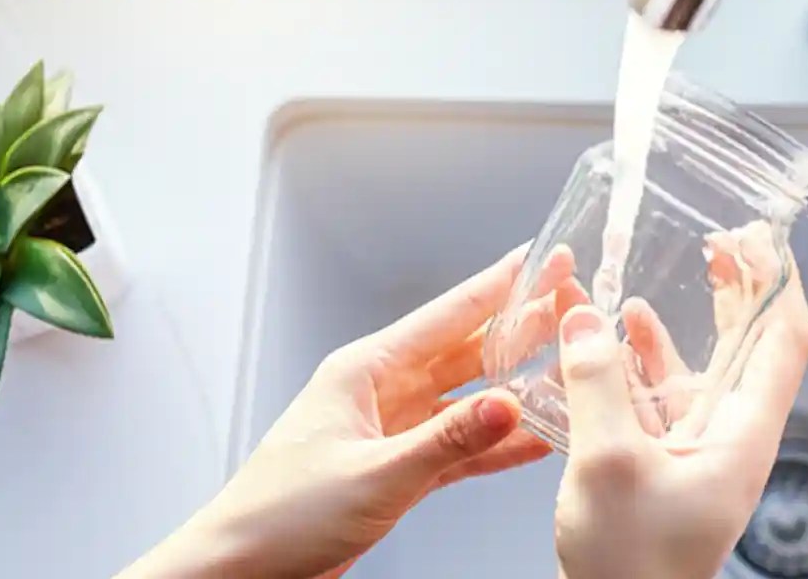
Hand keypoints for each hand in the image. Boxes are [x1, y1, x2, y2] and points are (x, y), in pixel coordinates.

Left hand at [121, 245, 560, 578]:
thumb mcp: (374, 475)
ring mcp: (391, 428)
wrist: (240, 570)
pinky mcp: (398, 466)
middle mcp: (381, 390)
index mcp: (365, 370)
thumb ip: (447, 442)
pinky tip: (534, 439)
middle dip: (517, 327)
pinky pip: (458, 445)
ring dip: (513, 387)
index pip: (447, 316)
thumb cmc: (280, 517)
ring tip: (563, 368)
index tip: (541, 260)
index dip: (500, 285)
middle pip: (464, 349)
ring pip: (466, 397)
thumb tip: (511, 406)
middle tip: (566, 305)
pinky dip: (495, 444)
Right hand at [554, 222, 807, 578]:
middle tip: (725, 240)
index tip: (762, 236)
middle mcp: (729, 435)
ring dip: (689, 316)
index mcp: (743, 434)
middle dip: (742, 287)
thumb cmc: (633, 567)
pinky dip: (643, 356)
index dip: (779, 281)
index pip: (785, 339)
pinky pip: (661, 394)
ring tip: (672, 270)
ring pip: (703, 364)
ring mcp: (697, 448)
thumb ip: (597, 382)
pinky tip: (619, 332)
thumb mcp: (610, 462)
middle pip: (751, 344)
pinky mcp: (662, 461)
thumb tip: (585, 317)